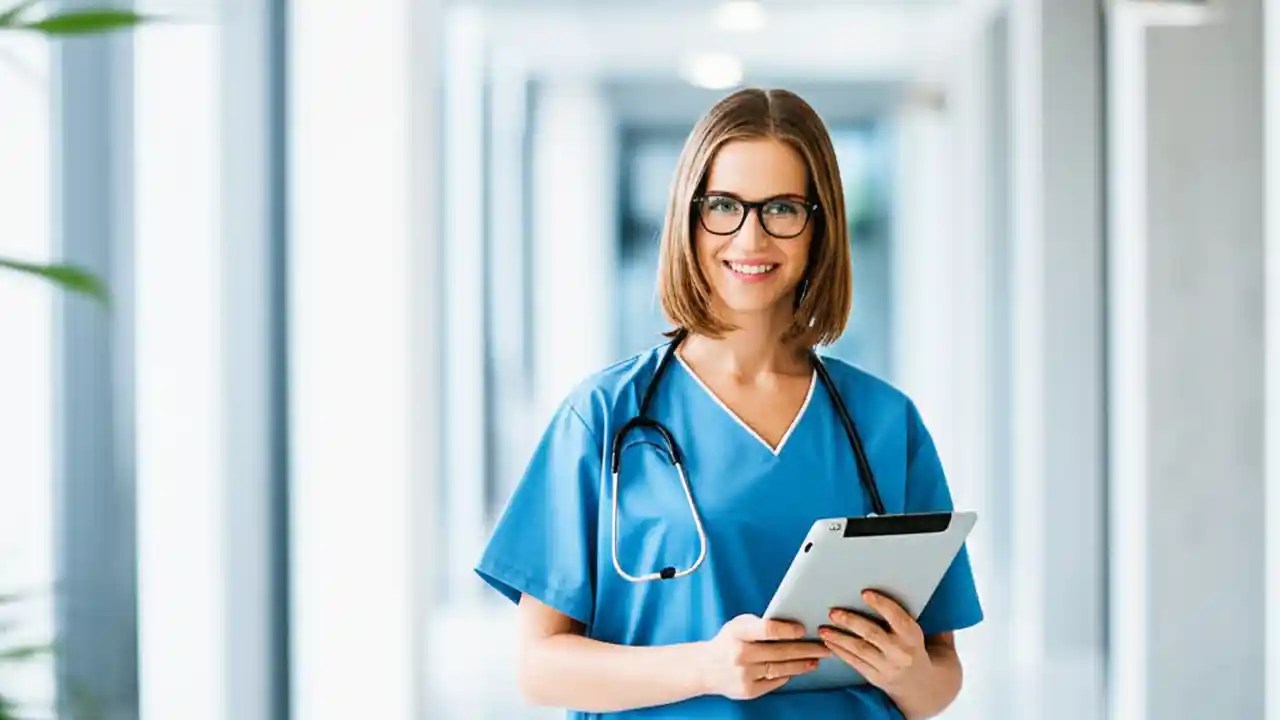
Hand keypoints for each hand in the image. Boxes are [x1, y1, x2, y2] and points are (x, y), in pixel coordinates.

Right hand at [698, 614, 830, 699]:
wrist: (705, 668)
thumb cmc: (728, 641)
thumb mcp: (738, 625)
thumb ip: (761, 624)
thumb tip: (793, 625)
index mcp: (737, 632)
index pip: (767, 629)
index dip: (788, 630)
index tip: (804, 629)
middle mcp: (740, 654)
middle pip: (780, 652)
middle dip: (806, 649)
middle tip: (824, 646)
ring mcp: (744, 674)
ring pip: (781, 668)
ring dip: (802, 664)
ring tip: (817, 659)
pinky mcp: (748, 690)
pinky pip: (775, 681)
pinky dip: (788, 674)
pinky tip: (798, 668)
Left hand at [819, 591, 930, 692]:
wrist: (923, 686)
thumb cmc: (922, 650)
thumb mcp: (930, 635)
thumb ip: (921, 616)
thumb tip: (911, 586)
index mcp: (913, 638)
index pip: (897, 618)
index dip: (881, 605)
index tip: (865, 593)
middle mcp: (900, 653)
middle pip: (872, 634)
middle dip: (851, 621)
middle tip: (833, 612)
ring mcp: (886, 667)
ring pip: (859, 649)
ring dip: (839, 638)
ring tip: (823, 628)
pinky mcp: (875, 677)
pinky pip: (854, 662)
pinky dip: (840, 651)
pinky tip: (828, 641)